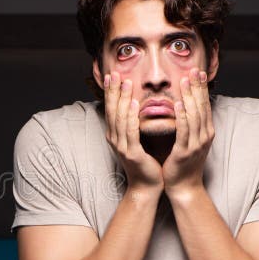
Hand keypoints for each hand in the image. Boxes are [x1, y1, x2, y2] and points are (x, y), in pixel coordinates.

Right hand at [104, 71, 163, 192]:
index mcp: (116, 135)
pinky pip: (131, 131)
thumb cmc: (146, 163)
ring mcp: (122, 147)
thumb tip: (138, 105)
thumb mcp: (137, 140)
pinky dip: (132, 117)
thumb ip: (134, 124)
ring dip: (123, 99)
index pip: (111, 109)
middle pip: (112, 111)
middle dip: (113, 91)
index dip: (111, 92)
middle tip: (114, 73)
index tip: (112, 75)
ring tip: (125, 82)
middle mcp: (115, 139)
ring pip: (120, 118)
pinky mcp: (132, 153)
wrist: (147, 186)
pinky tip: (135, 104)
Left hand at [163, 67, 213, 198]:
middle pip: (202, 106)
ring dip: (189, 97)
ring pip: (194, 116)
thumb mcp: (188, 140)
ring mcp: (197, 144)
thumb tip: (182, 106)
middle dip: (197, 87)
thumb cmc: (182, 163)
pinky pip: (184, 131)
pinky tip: (177, 105)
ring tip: (184, 81)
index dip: (201, 88)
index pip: (204, 105)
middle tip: (193, 69)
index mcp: (205, 131)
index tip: (196, 71)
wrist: (183, 187)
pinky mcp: (186, 152)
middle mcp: (204, 135)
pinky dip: (182, 117)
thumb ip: (187, 124)